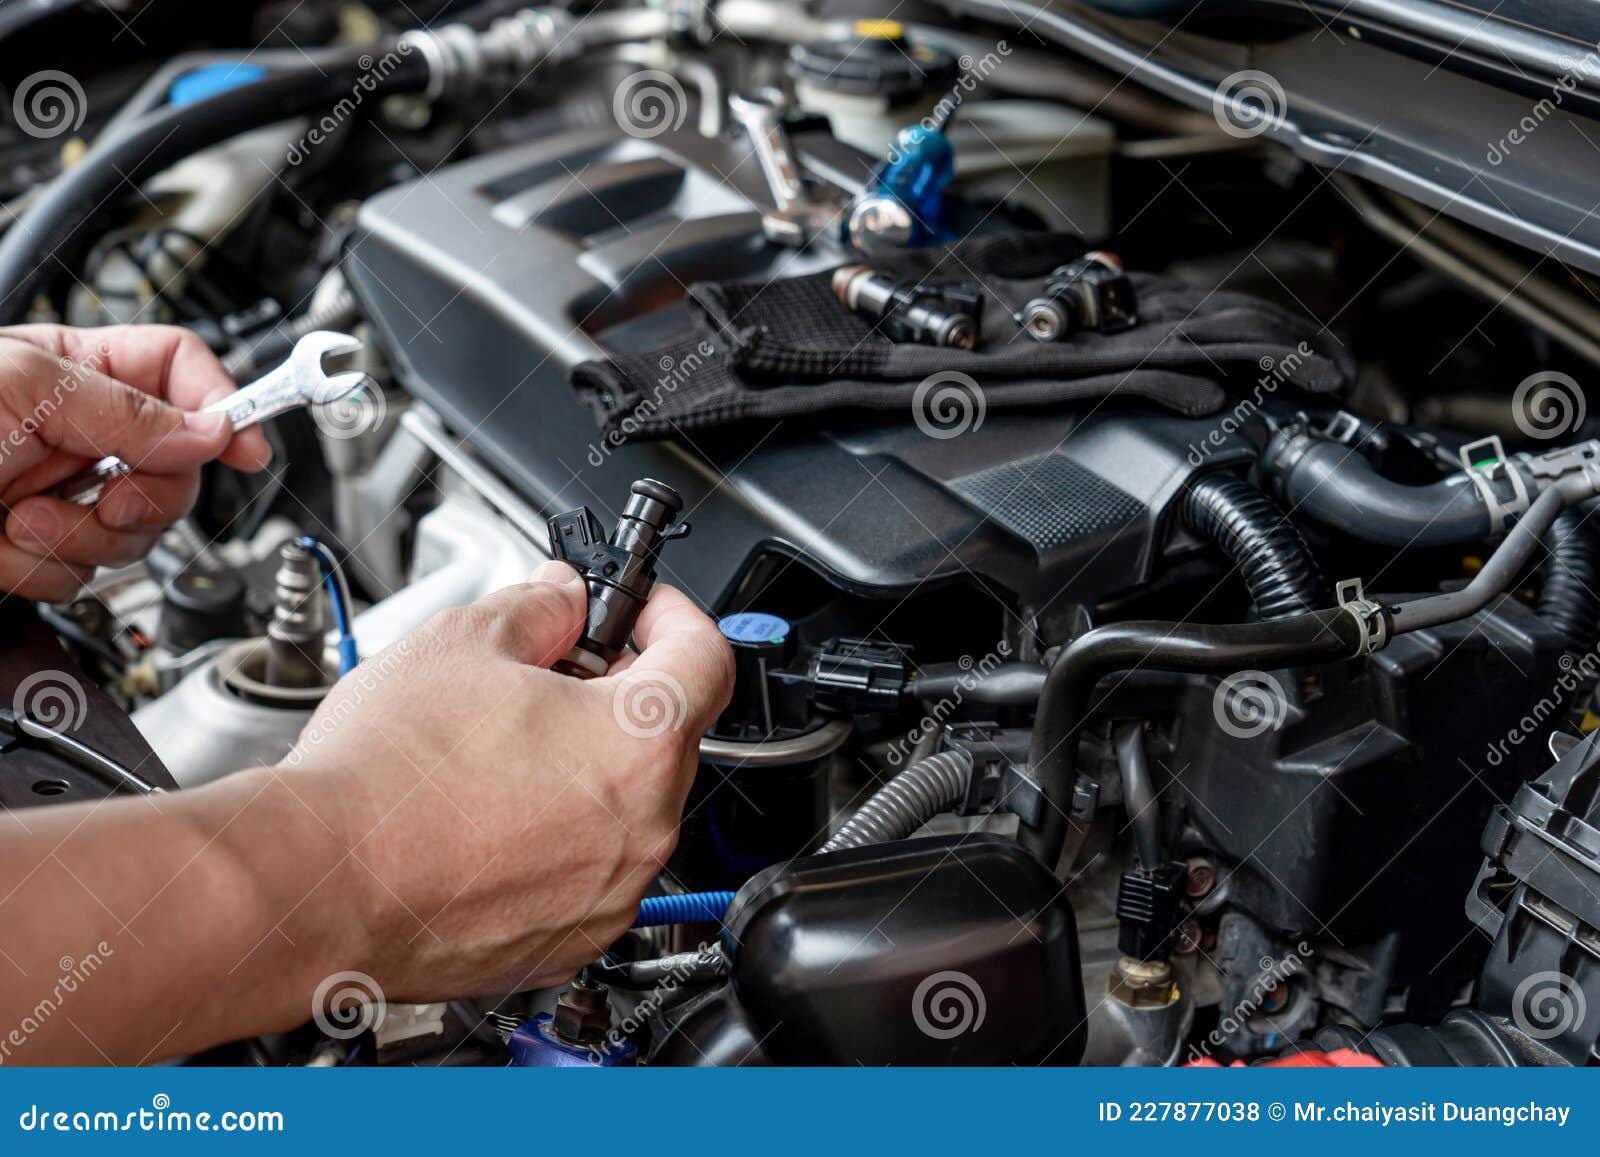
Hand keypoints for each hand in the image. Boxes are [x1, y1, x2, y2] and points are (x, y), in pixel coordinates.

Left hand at [0, 324, 271, 599]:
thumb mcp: (24, 385)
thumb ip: (127, 409)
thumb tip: (214, 429)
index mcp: (79, 372)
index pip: (181, 372)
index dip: (223, 405)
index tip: (247, 446)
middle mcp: (81, 433)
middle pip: (179, 468)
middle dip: (149, 497)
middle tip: (112, 499)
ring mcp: (65, 494)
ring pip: (139, 533)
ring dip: (83, 538)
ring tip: (23, 517)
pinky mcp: (42, 548)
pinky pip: (84, 576)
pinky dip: (43, 569)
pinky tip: (3, 543)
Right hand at [281, 560, 734, 1000]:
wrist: (312, 886)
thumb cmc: (381, 779)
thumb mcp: (464, 642)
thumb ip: (540, 607)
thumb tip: (564, 597)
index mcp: (638, 743)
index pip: (706, 656)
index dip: (673, 615)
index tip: (642, 610)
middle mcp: (643, 829)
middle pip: (668, 734)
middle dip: (621, 688)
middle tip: (556, 667)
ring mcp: (609, 894)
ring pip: (630, 806)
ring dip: (591, 764)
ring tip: (507, 744)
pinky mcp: (568, 939)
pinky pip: (591, 870)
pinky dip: (563, 834)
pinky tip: (495, 809)